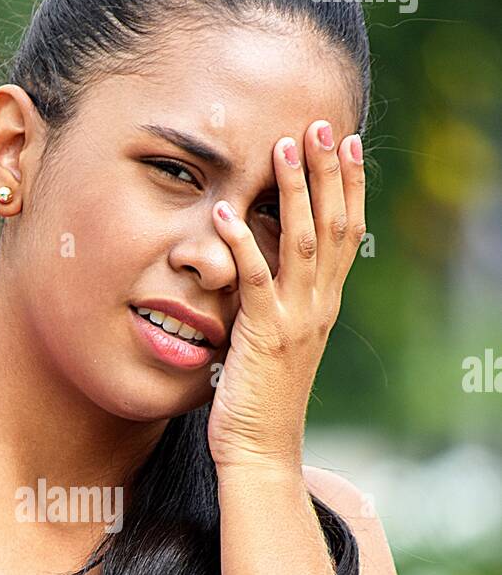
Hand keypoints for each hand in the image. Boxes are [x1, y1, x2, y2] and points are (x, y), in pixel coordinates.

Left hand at [206, 121, 365, 473]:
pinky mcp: (263, 336)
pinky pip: (255, 280)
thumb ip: (273, 298)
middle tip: (323, 123)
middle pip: (333, 225)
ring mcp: (294, 320)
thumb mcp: (273, 338)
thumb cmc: (258, 398)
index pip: (346, 232)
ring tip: (284, 146)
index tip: (348, 141)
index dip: (348, 184)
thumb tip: (261, 257)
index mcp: (323, 304)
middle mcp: (317, 306)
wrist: (260, 451)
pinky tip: (225, 213)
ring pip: (302, 242)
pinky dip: (241, 244)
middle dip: (329, 171)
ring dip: (294, 191)